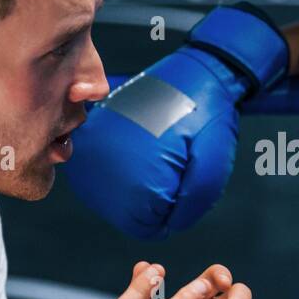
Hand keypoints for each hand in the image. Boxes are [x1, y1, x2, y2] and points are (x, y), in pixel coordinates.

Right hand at [65, 3, 287, 239]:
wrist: (195, 72)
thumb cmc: (206, 119)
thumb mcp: (210, 171)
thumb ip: (187, 208)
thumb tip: (164, 225)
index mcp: (133, 180)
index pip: (146, 226)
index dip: (171, 211)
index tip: (183, 179)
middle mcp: (102, 167)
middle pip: (126, 213)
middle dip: (152, 197)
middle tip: (173, 162)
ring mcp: (90, 148)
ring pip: (111, 193)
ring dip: (134, 182)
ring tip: (157, 151)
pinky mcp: (89, 133)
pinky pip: (101, 170)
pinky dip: (120, 166)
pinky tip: (140, 147)